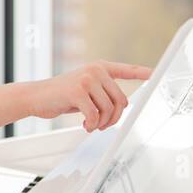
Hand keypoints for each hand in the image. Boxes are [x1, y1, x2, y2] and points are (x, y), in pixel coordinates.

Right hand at [23, 60, 152, 131]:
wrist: (36, 96)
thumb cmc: (61, 95)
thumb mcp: (85, 90)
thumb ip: (103, 93)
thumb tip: (121, 107)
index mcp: (99, 68)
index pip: (127, 70)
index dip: (143, 73)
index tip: (156, 74)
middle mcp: (95, 70)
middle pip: (121, 100)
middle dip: (113, 118)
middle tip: (102, 124)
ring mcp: (86, 79)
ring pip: (108, 109)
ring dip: (101, 123)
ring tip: (91, 124)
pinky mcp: (77, 91)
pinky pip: (94, 114)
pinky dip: (91, 124)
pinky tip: (84, 124)